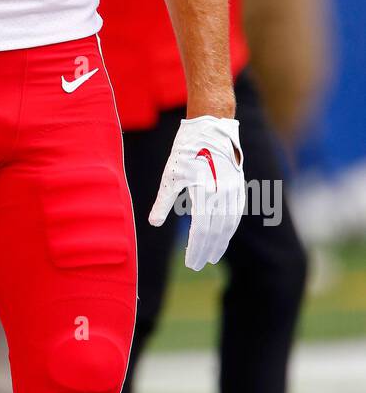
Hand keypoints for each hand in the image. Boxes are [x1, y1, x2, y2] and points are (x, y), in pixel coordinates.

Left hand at [149, 116, 244, 270]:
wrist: (211, 127)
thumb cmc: (186, 150)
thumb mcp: (171, 175)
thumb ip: (163, 201)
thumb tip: (153, 223)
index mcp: (204, 191)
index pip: (201, 229)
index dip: (196, 248)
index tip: (190, 262)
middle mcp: (222, 193)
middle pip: (216, 230)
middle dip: (206, 250)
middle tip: (198, 265)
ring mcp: (233, 190)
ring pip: (229, 224)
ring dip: (221, 242)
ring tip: (212, 256)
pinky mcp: (239, 186)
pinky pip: (237, 213)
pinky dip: (230, 228)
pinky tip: (223, 236)